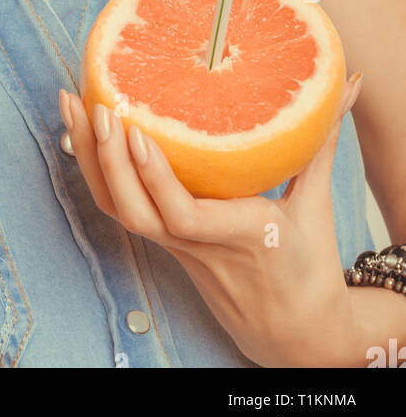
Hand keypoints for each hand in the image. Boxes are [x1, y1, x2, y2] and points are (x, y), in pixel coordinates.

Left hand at [60, 74, 362, 367]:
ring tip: (71, 103)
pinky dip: (96, 168)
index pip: (185, 216)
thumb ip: (320, 143)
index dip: (157, 177)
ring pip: (117, 210)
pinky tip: (83, 129)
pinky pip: (118, 207)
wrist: (292, 330)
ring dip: (88, 158)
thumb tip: (345, 87)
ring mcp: (172, 245)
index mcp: (238, 235)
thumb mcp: (317, 206)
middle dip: (108, 161)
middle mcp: (195, 244)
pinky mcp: (161, 240)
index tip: (139, 133)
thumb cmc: (306, 266)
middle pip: (136, 213)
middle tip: (97, 105)